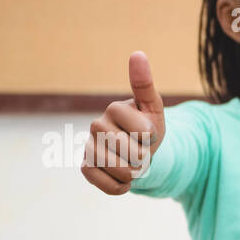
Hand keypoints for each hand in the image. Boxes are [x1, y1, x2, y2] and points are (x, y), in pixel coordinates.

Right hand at [81, 51, 166, 194]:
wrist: (138, 152)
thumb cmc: (147, 128)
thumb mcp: (154, 108)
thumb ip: (145, 85)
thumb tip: (137, 53)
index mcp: (114, 108)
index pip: (144, 133)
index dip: (153, 138)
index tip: (148, 133)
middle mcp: (96, 125)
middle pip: (134, 154)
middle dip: (145, 157)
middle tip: (140, 149)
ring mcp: (88, 146)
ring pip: (122, 171)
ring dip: (135, 173)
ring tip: (132, 162)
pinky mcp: (85, 166)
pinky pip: (107, 185)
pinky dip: (121, 186)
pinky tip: (122, 176)